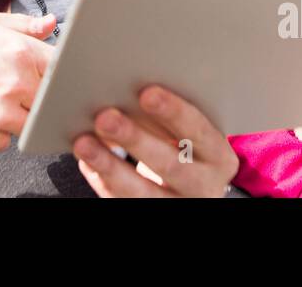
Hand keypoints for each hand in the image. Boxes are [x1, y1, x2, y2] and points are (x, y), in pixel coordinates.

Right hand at [0, 11, 56, 155]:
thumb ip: (22, 25)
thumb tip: (51, 24)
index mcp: (20, 52)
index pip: (61, 71)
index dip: (54, 75)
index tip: (43, 77)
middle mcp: (15, 84)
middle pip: (47, 101)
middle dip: (32, 97)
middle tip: (6, 90)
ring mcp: (0, 114)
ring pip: (27, 123)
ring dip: (13, 116)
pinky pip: (4, 141)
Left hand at [73, 85, 238, 197]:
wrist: (189, 191)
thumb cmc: (184, 146)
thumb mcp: (188, 132)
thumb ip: (167, 114)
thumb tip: (126, 86)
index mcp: (218, 156)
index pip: (200, 132)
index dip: (174, 112)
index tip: (147, 92)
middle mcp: (204, 186)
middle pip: (171, 166)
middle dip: (136, 140)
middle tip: (106, 117)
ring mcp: (177, 205)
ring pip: (142, 193)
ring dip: (109, 166)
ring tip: (83, 143)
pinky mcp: (151, 214)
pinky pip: (123, 203)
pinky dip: (102, 180)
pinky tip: (87, 161)